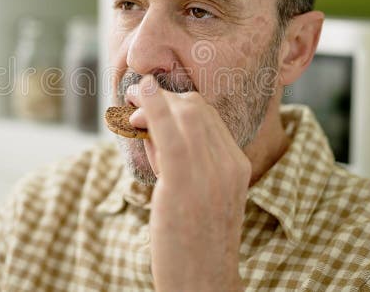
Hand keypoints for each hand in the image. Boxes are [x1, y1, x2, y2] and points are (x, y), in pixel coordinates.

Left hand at [126, 75, 250, 291]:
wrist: (203, 283)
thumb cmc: (194, 242)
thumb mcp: (199, 195)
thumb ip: (182, 161)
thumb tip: (151, 129)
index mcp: (238, 166)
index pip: (209, 116)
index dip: (178, 102)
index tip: (153, 102)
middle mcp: (229, 165)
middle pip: (197, 109)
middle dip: (164, 97)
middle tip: (136, 100)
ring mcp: (210, 174)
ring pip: (183, 114)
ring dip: (152, 99)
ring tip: (131, 100)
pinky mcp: (184, 184)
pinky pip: (168, 133)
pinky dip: (152, 108)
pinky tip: (138, 96)